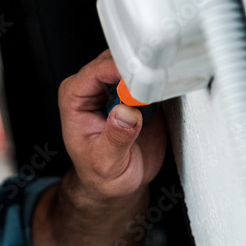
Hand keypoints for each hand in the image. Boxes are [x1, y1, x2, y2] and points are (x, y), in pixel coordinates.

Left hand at [57, 50, 166, 202]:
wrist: (116, 184)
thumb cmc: (100, 174)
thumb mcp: (105, 162)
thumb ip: (115, 138)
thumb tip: (125, 113)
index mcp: (75, 99)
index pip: (95, 72)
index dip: (119, 71)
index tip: (140, 78)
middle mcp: (94, 89)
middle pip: (117, 61)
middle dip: (137, 69)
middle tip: (155, 84)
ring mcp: (117, 89)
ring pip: (137, 64)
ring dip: (153, 72)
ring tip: (164, 87)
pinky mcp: (139, 94)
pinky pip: (153, 77)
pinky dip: (163, 80)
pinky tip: (170, 89)